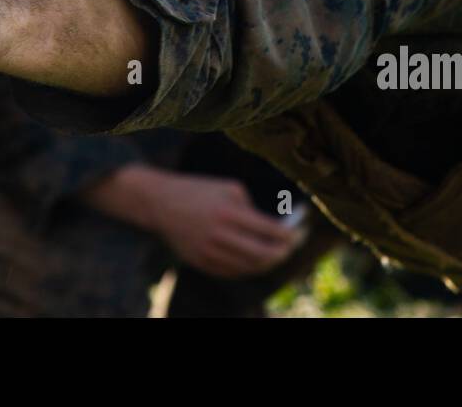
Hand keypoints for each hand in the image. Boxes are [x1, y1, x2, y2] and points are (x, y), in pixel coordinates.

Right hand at [145, 171, 301, 278]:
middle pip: (261, 254)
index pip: (268, 230)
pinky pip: (231, 272)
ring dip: (267, 263)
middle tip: (291, 248)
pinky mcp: (200, 262)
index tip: (300, 233)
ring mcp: (208, 252)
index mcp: (227, 212)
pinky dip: (248, 268)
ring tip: (276, 254)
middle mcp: (218, 234)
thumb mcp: (228, 189)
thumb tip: (273, 229)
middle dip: (282, 253)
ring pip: (248, 267)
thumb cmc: (200, 191)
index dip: (289, 235)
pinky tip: (255, 260)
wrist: (161, 203)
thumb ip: (251, 209)